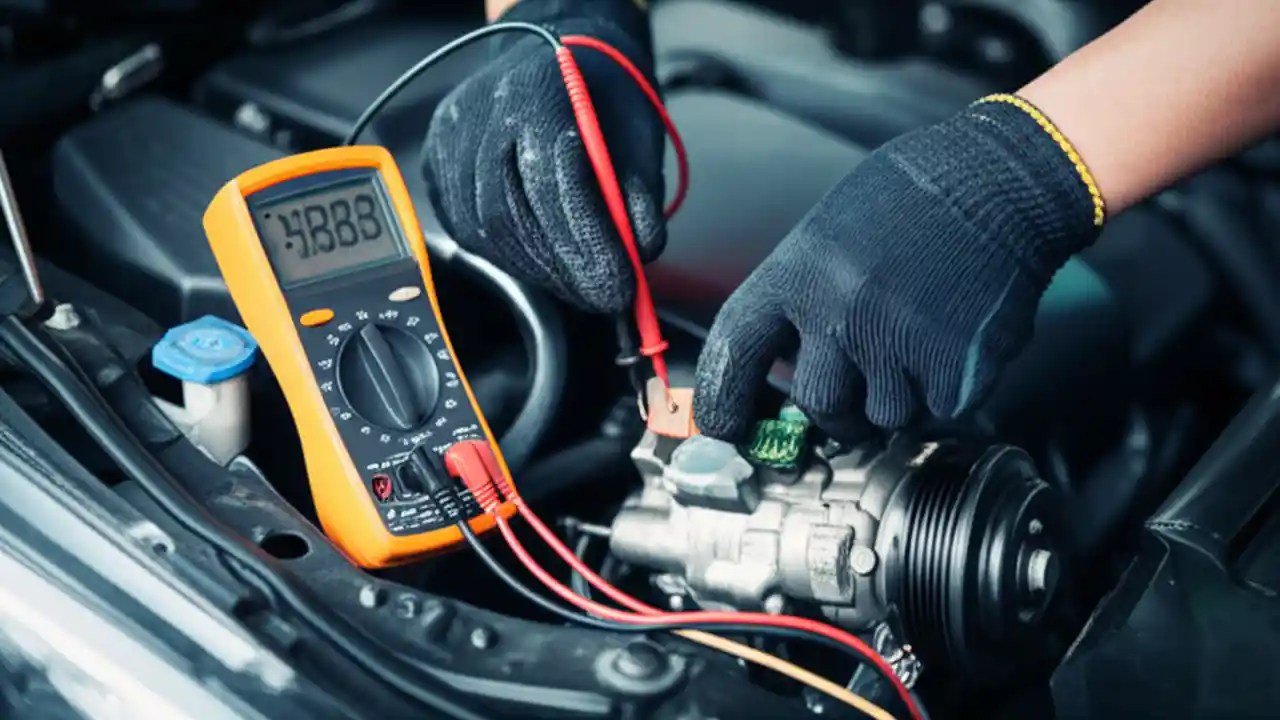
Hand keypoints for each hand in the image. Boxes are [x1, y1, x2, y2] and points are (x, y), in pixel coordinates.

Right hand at [422, 0, 663, 313]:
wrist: (550, 51)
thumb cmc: (598, 93)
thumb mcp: (638, 138)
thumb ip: (639, 198)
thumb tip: (637, 258)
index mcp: (533, 96)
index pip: (552, 188)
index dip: (586, 247)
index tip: (617, 286)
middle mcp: (479, 115)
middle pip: (509, 216)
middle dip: (560, 270)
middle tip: (599, 297)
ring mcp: (449, 140)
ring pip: (482, 229)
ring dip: (533, 270)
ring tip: (574, 284)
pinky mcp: (434, 162)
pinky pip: (462, 226)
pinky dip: (504, 255)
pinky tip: (537, 262)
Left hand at [693, 98, 1102, 440]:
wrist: (998, 180)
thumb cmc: (912, 198)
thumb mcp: (828, 233)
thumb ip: (803, 298)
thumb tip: (787, 359)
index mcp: (795, 275)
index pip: (735, 353)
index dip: (724, 399)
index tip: (725, 429)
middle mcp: (837, 315)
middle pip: (819, 405)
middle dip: (838, 409)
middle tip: (860, 385)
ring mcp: (895, 344)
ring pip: (884, 416)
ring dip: (900, 397)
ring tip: (917, 346)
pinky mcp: (953, 367)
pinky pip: (940, 411)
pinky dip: (948, 392)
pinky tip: (954, 344)